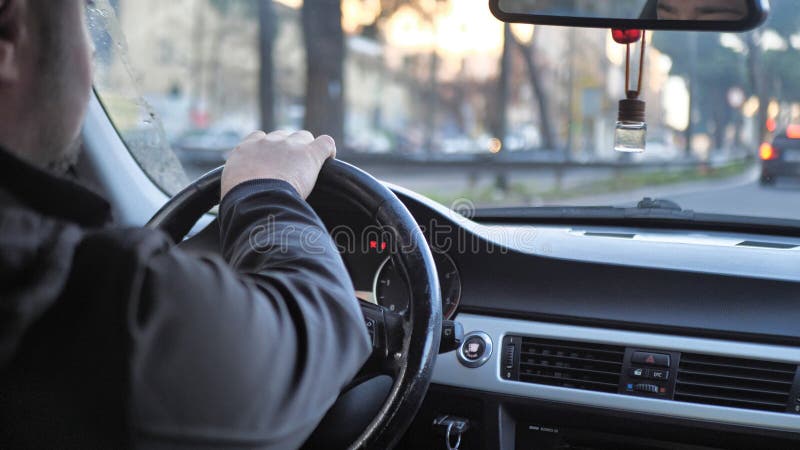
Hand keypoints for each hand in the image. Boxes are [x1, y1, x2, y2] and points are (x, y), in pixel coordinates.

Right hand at [221, 130, 335, 198]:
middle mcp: (267, 142)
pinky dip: (328, 150)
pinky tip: (328, 159)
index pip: (258, 138)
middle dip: (287, 149)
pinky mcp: (310, 153)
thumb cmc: (240, 201)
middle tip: (290, 170)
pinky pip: (325, 142)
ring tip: (308, 167)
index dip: (267, 149)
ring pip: (303, 137)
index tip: (271, 163)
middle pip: (282, 136)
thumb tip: (240, 197)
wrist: (256, 199)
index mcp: (245, 150)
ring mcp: (289, 145)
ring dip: (306, 148)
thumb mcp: (231, 188)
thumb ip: (238, 184)